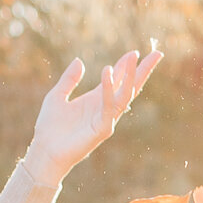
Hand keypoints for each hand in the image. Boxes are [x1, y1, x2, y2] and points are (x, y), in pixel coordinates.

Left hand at [26, 49, 162, 182]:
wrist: (44, 150)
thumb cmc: (50, 127)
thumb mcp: (57, 96)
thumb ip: (69, 79)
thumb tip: (80, 60)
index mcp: (96, 99)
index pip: (118, 79)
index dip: (126, 66)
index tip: (135, 52)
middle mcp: (104, 108)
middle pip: (130, 86)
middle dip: (143, 71)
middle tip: (157, 54)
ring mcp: (105, 119)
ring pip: (124, 95)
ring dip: (130, 76)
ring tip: (133, 57)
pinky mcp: (101, 129)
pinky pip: (108, 107)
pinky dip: (109, 90)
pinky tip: (107, 72)